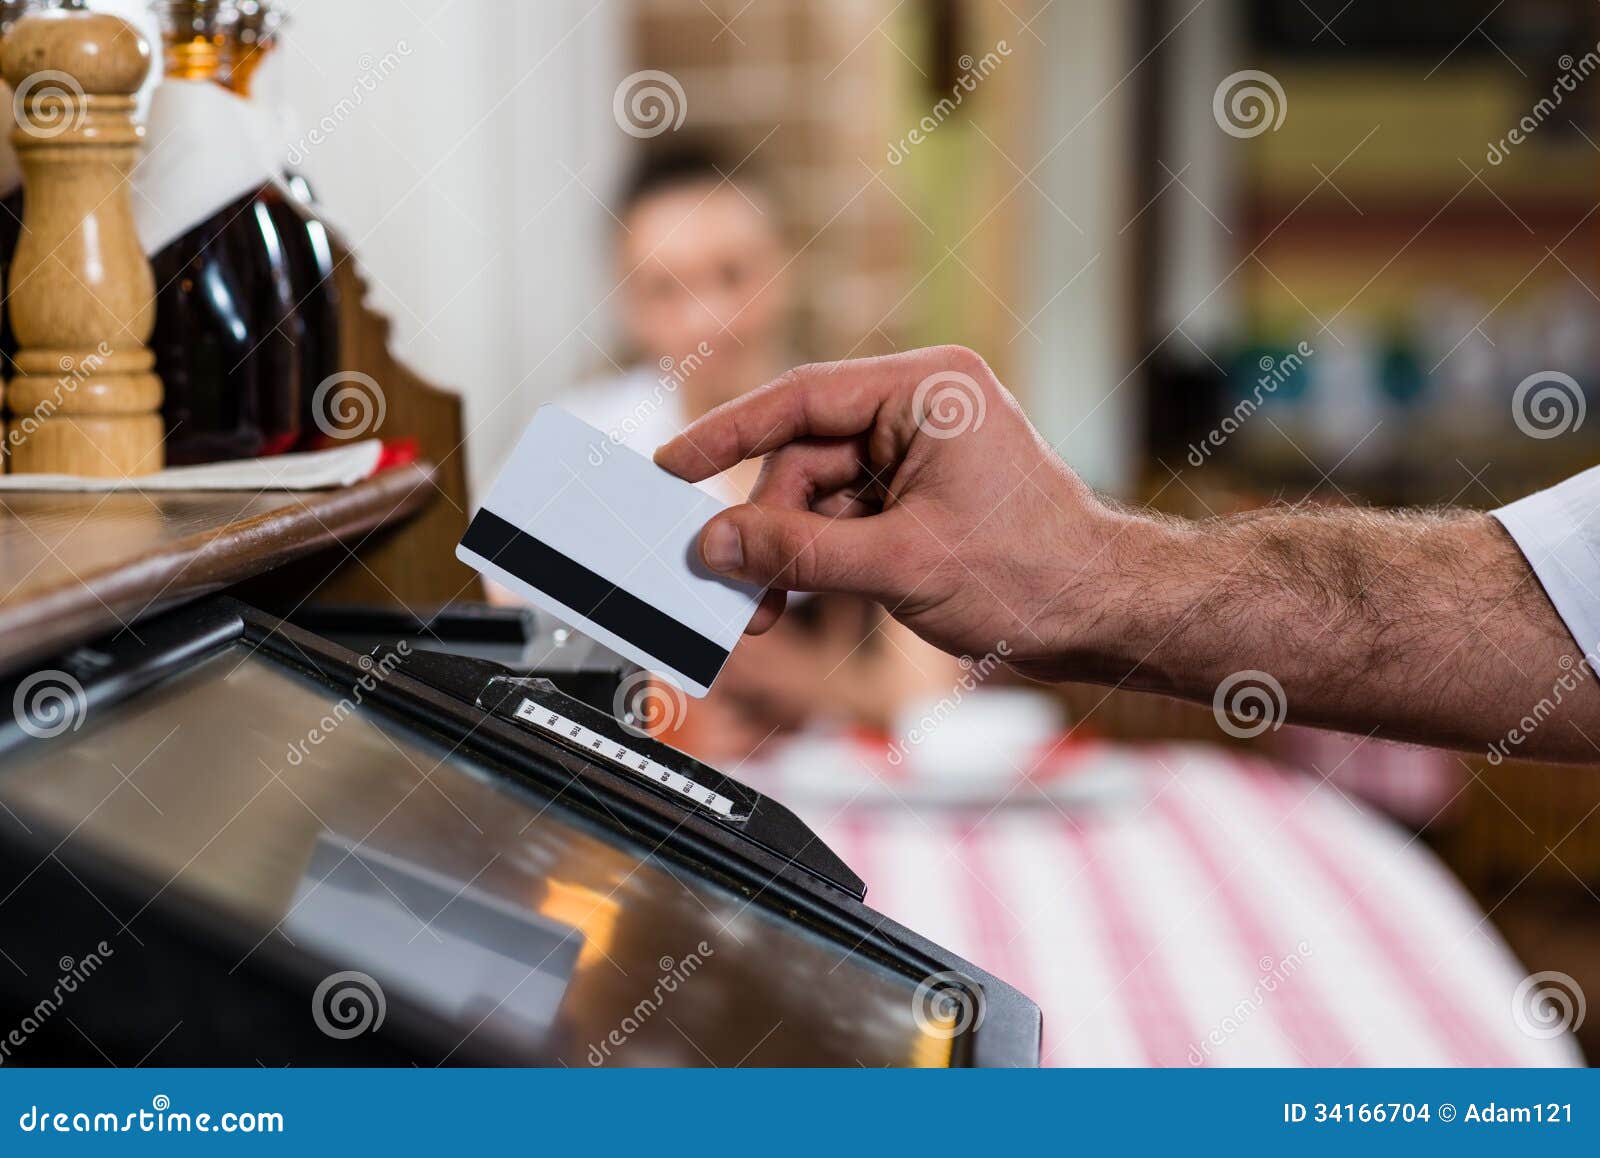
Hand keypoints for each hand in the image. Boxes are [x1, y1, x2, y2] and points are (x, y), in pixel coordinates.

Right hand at [654, 347, 1133, 677]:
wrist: (1101, 614)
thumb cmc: (1033, 573)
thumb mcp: (899, 564)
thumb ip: (797, 552)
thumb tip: (716, 546)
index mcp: (929, 390)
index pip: (801, 398)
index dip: (726, 433)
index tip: (673, 464)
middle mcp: (920, 410)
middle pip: (803, 456)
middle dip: (766, 523)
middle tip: (729, 582)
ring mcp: (918, 453)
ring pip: (816, 494)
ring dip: (787, 551)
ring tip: (765, 610)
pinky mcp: (917, 495)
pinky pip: (842, 517)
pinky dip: (815, 558)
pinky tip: (794, 597)